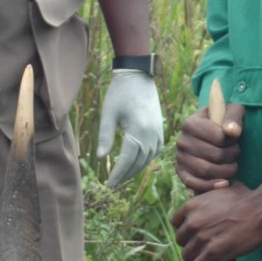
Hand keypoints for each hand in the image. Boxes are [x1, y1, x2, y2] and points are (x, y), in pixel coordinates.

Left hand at [96, 70, 163, 187]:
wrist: (138, 76)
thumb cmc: (120, 93)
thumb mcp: (108, 114)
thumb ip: (105, 136)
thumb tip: (101, 158)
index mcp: (138, 131)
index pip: (127, 160)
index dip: (118, 174)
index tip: (109, 184)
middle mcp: (151, 134)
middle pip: (138, 162)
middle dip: (125, 175)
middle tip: (113, 184)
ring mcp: (158, 132)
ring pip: (148, 159)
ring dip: (135, 169)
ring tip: (122, 176)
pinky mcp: (160, 129)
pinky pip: (155, 151)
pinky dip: (146, 160)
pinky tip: (136, 163)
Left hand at [171, 184, 261, 260]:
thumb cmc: (248, 198)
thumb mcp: (222, 189)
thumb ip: (211, 193)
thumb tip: (217, 188)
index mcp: (192, 205)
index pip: (175, 222)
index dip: (185, 229)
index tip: (192, 234)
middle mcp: (192, 222)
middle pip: (181, 241)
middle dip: (190, 245)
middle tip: (200, 249)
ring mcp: (201, 239)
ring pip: (187, 256)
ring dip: (194, 260)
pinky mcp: (212, 254)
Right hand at [175, 104, 243, 191]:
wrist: (211, 136)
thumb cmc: (223, 122)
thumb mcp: (232, 112)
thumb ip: (234, 117)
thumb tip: (232, 132)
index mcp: (190, 123)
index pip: (219, 137)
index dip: (232, 140)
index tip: (234, 138)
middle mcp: (181, 141)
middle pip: (215, 155)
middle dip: (232, 156)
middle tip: (235, 153)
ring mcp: (180, 158)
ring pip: (207, 171)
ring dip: (226, 171)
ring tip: (232, 165)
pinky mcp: (181, 173)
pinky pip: (194, 184)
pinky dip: (211, 186)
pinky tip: (224, 183)